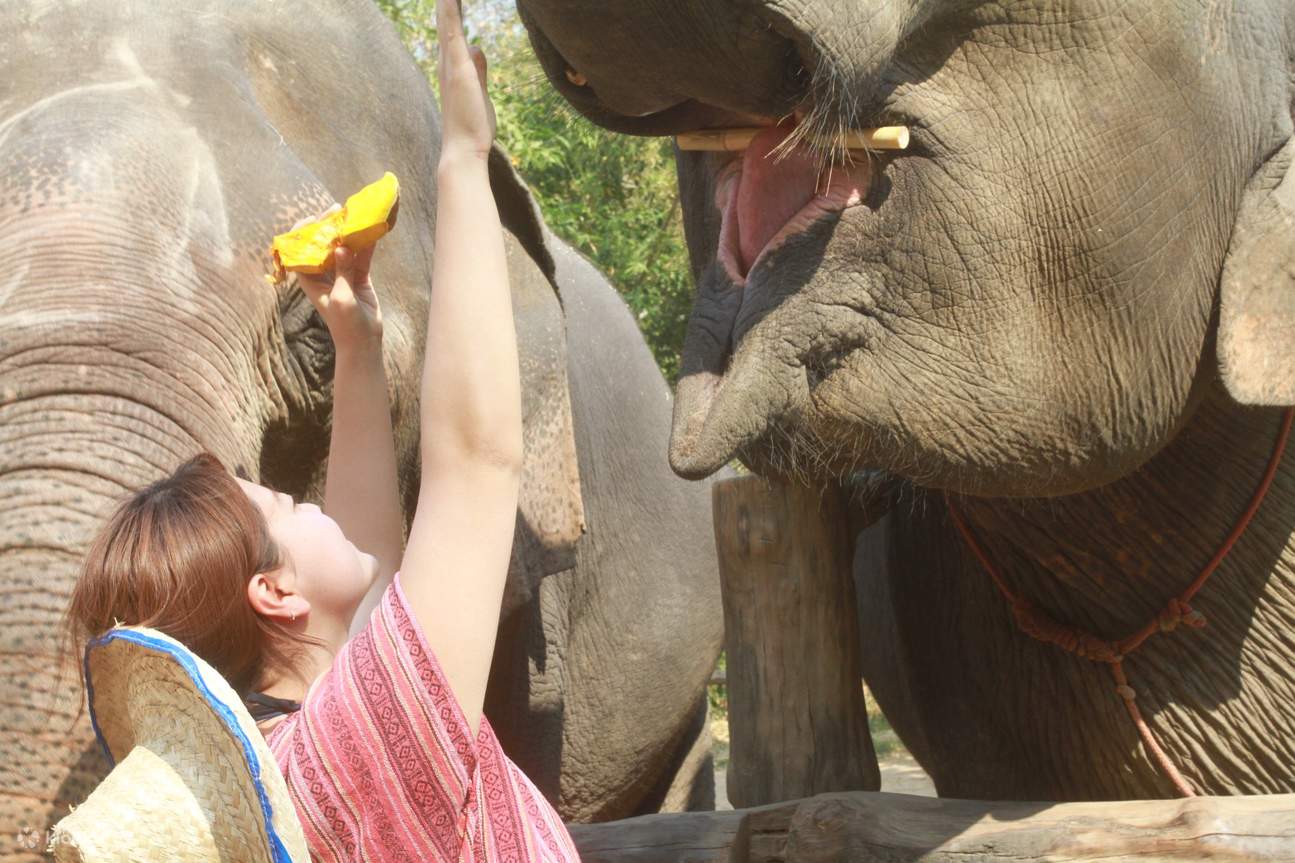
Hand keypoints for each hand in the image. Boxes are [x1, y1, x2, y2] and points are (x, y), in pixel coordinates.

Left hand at [294, 207, 382, 351]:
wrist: (363, 341)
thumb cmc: (345, 323)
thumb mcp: (341, 297)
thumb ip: (341, 271)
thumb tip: (342, 247)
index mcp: (310, 279)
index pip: (301, 252)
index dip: (302, 233)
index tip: (311, 219)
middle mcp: (323, 274)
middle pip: (323, 245)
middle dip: (327, 227)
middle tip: (336, 210)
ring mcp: (342, 274)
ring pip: (343, 248)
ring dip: (348, 233)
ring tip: (354, 215)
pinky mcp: (358, 277)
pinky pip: (361, 257)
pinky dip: (365, 247)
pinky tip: (371, 233)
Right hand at [437, 0, 495, 163]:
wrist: (463, 150)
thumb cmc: (472, 127)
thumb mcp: (479, 91)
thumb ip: (478, 69)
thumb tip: (475, 48)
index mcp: (452, 66)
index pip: (451, 29)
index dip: (451, 7)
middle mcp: (446, 61)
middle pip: (445, 19)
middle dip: (446, 0)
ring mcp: (451, 64)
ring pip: (446, 21)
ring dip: (446, 1)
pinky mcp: (458, 68)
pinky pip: (452, 32)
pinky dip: (449, 11)